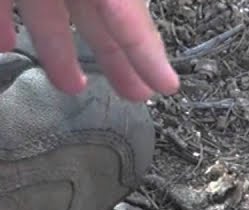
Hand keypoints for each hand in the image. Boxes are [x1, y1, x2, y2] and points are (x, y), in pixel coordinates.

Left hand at [1, 0, 179, 101]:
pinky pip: (5, 3)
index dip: (146, 50)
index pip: (127, 13)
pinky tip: (6, 45)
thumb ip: (115, 6)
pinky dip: (4, 25)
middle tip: (137, 95)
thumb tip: (128, 29)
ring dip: (59, 50)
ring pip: (49, 13)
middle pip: (97, 17)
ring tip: (72, 87)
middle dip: (116, 57)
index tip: (166, 87)